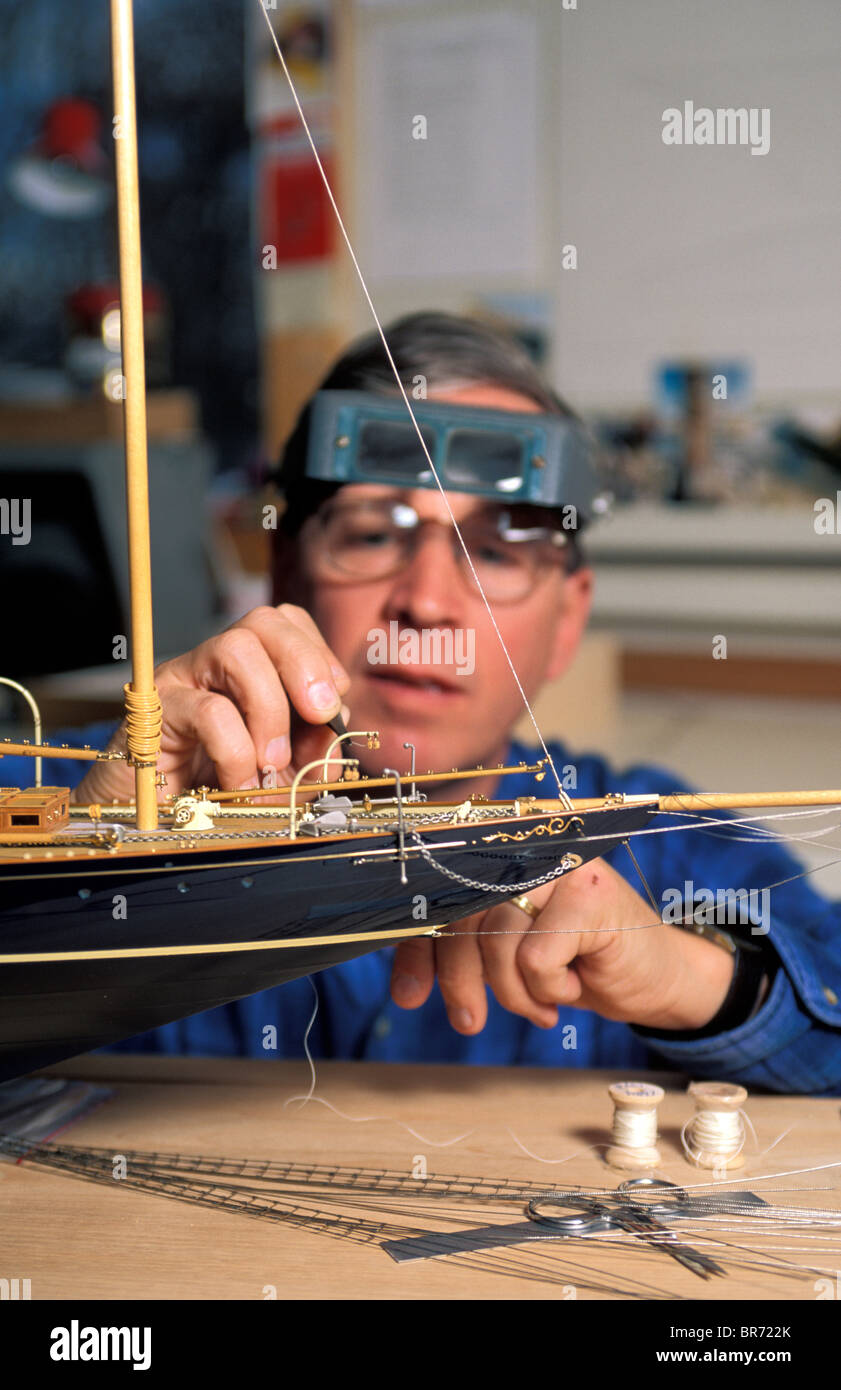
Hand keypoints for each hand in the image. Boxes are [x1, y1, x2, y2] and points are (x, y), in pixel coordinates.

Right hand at [72, 604, 350, 803]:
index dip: (320, 656)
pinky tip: (236, 782)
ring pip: (236, 648)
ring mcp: (179, 681)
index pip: (286, 624)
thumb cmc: (210, 799)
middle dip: (306, 663)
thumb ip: (312, 760)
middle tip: (320, 715)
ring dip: (270, 709)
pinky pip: (209, 710)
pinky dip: (236, 751)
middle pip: (265, 620)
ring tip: (269, 761)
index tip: (332, 708)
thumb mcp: (277, 782)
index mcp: (244, 672)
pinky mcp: (152, 711)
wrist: (144, 830)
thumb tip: (335, 735)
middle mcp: (210, 666)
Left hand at [390, 857, 734, 1033]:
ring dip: (517, 992)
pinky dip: (549, 987)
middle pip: (463, 916)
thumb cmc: (580, 962)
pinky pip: (536, 958)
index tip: (408, 996)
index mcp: (501, 856)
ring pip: (499, 942)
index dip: (417, 949)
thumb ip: (460, 956)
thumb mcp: (508, 958)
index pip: (442, 897)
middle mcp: (527, 849)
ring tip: (544, 999)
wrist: (656, 978)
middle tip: (469, 1020)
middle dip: (460, 979)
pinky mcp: (590, 894)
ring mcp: (561, 866)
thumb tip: (403, 990)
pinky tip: (574, 982)